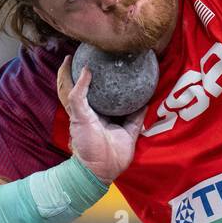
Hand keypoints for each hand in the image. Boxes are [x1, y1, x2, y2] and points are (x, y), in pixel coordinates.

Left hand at [56, 57, 147, 183]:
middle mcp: (100, 113)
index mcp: (85, 109)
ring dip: (129, 89)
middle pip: (102, 91)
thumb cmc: (85, 142)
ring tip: (133, 70)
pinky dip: (144, 105)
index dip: (71, 71)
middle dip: (105, 76)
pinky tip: (149, 90)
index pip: (76, 86)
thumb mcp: (78, 116)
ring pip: (124, 101)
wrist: (100, 167)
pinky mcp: (130, 131)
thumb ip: (79, 93)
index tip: (73, 55)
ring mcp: (116, 122)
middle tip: (109, 58)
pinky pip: (138, 115)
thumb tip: (85, 70)